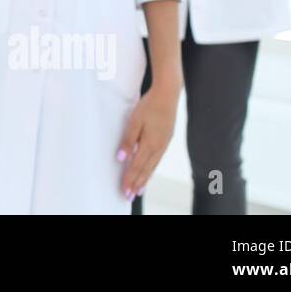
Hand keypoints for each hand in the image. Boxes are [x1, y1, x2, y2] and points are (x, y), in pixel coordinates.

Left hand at [117, 82, 180, 200]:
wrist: (168, 95)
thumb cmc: (149, 106)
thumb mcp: (134, 121)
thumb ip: (128, 140)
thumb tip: (121, 158)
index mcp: (150, 143)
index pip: (137, 166)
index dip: (130, 179)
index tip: (124, 191)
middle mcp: (158, 147)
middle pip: (146, 170)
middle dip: (137, 184)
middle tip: (129, 196)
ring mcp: (164, 144)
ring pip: (152, 166)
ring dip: (144, 179)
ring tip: (139, 190)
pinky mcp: (165, 140)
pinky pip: (157, 160)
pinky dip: (151, 169)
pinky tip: (148, 172)